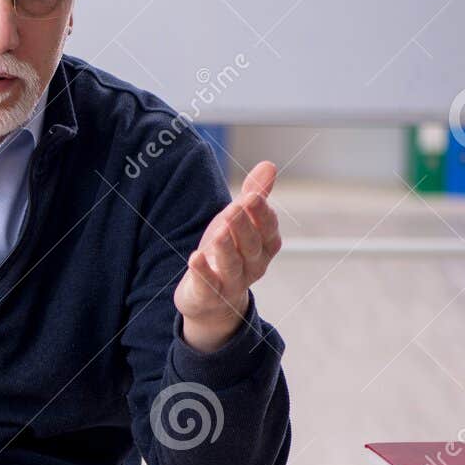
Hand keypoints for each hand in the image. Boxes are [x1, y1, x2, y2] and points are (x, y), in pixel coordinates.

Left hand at [175, 160, 281, 353]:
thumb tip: (269, 165)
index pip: (268, 230)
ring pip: (232, 265)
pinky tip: (195, 257)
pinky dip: (202, 272)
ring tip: (219, 230)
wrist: (210, 299)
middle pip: (250, 246)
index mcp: (263, 247)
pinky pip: (207, 285)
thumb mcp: (238, 222)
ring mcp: (231, 283)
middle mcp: (252, 266)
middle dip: (244, 227)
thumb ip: (254, 196)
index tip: (253, 196)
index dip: (262, 215)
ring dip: (227, 248)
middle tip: (235, 207)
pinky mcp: (209, 296)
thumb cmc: (227, 251)